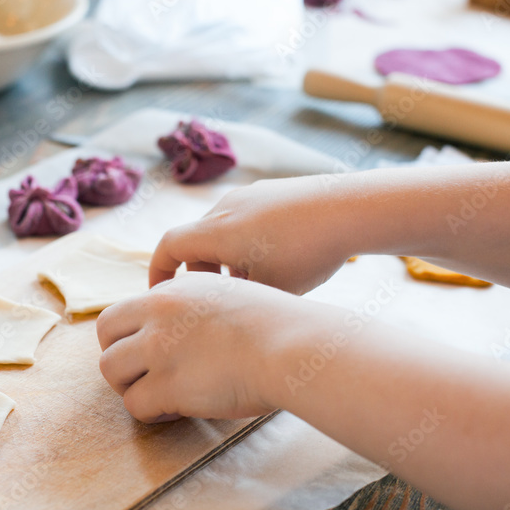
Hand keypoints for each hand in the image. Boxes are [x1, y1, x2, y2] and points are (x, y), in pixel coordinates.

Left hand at [97, 272, 319, 422]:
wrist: (293, 346)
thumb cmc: (277, 328)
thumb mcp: (227, 298)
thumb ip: (194, 310)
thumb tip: (184, 335)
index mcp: (171, 292)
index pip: (119, 312)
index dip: (125, 338)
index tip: (145, 355)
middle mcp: (158, 314)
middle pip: (105, 338)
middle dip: (119, 361)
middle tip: (144, 378)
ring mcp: (159, 348)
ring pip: (111, 370)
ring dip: (131, 387)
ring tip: (161, 397)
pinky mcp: (167, 384)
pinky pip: (136, 404)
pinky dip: (150, 413)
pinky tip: (176, 411)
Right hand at [150, 174, 359, 294]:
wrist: (350, 208)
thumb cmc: (307, 252)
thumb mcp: (268, 289)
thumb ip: (237, 303)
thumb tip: (219, 318)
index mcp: (215, 231)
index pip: (167, 248)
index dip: (159, 273)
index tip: (161, 296)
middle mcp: (224, 207)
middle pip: (195, 242)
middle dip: (200, 273)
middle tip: (218, 300)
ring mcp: (249, 195)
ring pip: (220, 231)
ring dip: (225, 259)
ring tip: (253, 283)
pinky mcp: (271, 191)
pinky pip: (244, 219)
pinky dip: (245, 243)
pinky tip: (277, 260)